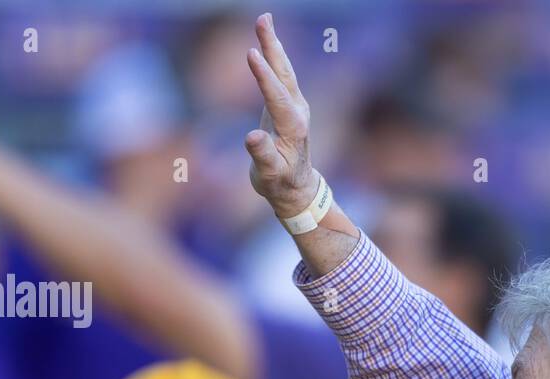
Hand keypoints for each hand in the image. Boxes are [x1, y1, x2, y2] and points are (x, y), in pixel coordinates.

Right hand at [243, 13, 318, 216]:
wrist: (296, 189)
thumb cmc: (280, 183)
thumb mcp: (269, 175)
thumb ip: (262, 156)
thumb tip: (252, 137)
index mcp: (293, 127)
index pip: (277, 96)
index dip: (264, 76)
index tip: (252, 53)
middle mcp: (297, 112)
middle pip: (284, 74)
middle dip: (273, 47)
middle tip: (263, 19)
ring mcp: (295, 107)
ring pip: (284, 71)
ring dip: (273, 45)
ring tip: (264, 20)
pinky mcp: (288, 105)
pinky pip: (280, 76)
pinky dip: (273, 57)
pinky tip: (266, 43)